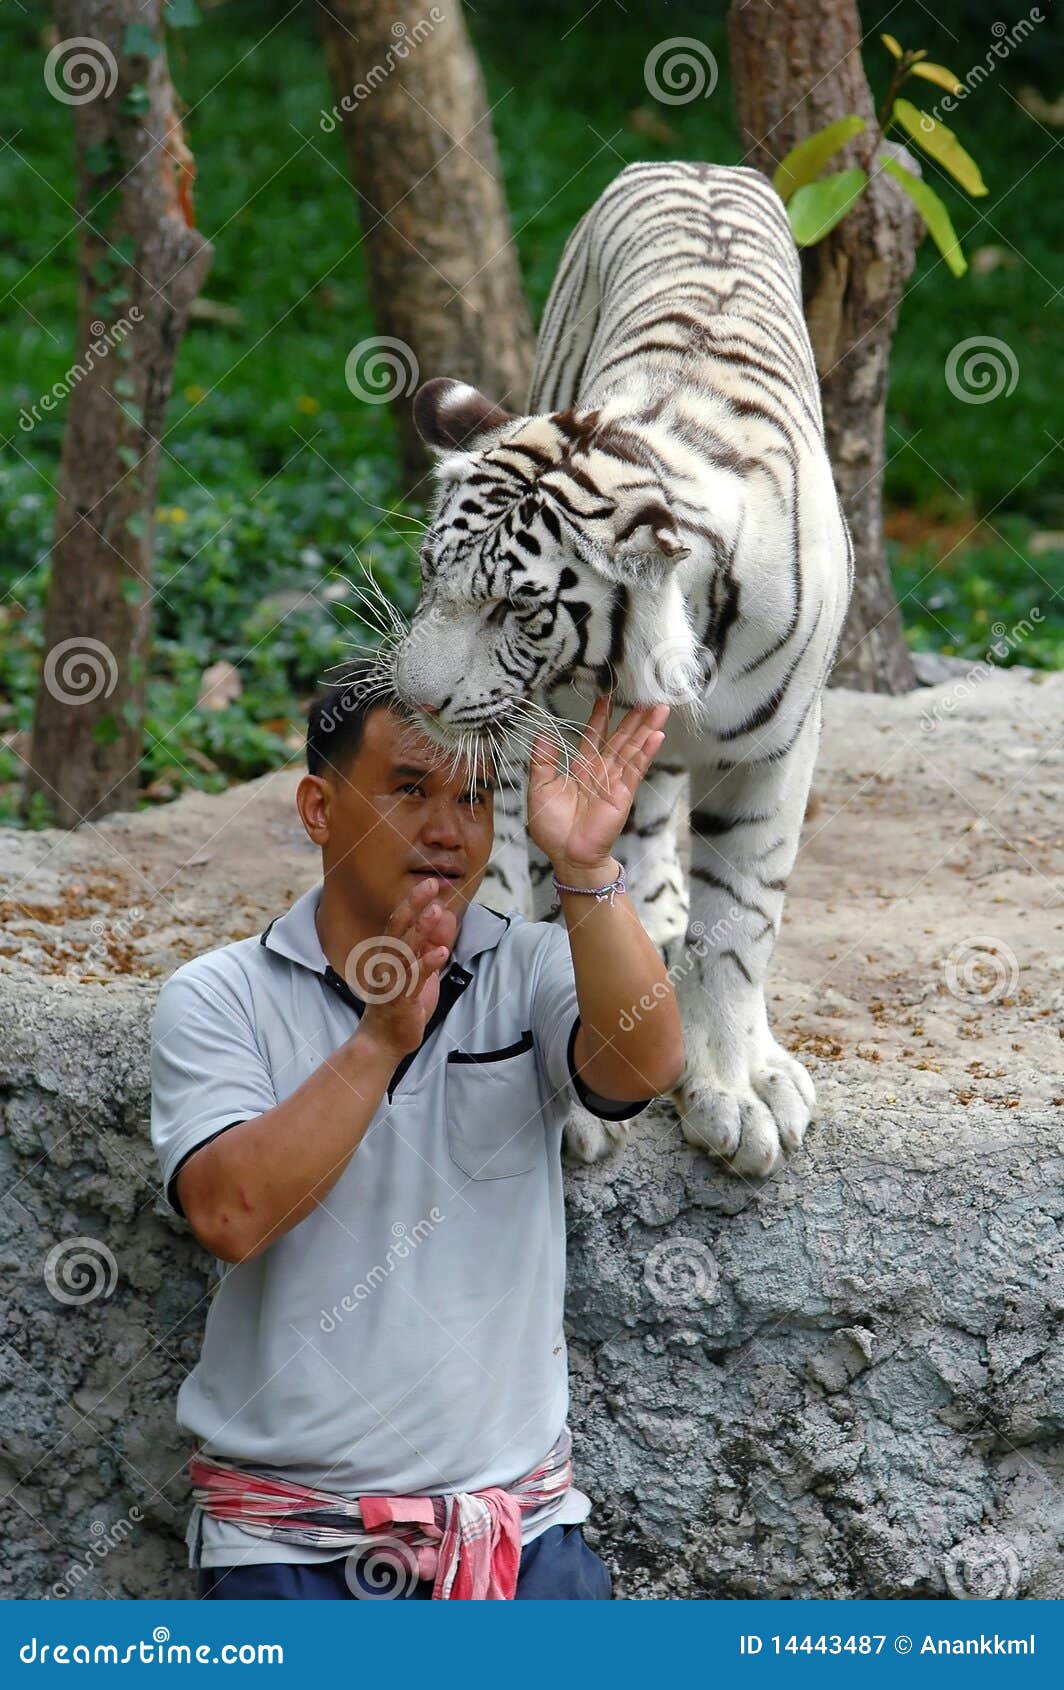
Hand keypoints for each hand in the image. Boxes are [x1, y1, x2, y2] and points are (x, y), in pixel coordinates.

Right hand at [356, 877, 457, 1059]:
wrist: (383, 1041)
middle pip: (398, 927)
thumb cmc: (402, 1004)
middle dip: (415, 904)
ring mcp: (392, 980)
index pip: (400, 921)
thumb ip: (431, 945)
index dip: (414, 901)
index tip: (430, 883)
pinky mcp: (400, 1000)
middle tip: (431, 884)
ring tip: (437, 911)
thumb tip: (444, 918)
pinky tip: (442, 953)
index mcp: (390, 953)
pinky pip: (413, 979)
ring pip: (405, 949)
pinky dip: (426, 964)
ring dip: (421, 929)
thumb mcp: (420, 970)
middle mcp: (387, 962)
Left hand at [527, 692, 669, 876]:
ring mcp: (615, 781)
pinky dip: (647, 752)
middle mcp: (601, 771)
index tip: (606, 696)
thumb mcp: (539, 787)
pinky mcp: (623, 793)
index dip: (600, 716)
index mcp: (581, 768)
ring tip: (659, 708)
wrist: (567, 854)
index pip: (594, 736)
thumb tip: (543, 733)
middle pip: (620, 738)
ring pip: (632, 748)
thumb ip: (542, 760)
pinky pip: (636, 769)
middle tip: (646, 695)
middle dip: (633, 718)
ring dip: (646, 728)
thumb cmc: (552, 826)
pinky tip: (657, 736)